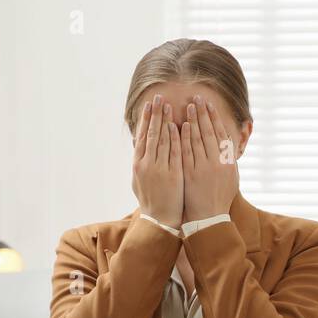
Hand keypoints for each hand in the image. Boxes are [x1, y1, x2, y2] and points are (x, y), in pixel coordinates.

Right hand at [132, 94, 181, 226]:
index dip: (145, 119)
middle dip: (155, 114)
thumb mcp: (139, 181)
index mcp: (138, 164)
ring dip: (166, 121)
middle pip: (151, 133)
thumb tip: (139, 145)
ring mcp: (160, 169)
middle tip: (158, 96)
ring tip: (169, 105)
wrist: (160, 221)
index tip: (149, 104)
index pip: (142, 136)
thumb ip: (140, 162)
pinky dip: (177, 138)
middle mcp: (147, 164)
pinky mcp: (173, 175)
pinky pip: (176, 152)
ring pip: (163, 140)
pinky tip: (180, 125)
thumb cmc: (151, 201)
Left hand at [180, 95, 238, 221]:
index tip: (209, 105)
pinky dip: (184, 137)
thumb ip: (229, 158)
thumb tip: (227, 141)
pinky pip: (187, 151)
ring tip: (189, 106)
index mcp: (228, 162)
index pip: (221, 134)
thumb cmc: (220, 198)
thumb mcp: (231, 177)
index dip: (215, 118)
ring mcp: (203, 168)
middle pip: (210, 132)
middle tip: (197, 98)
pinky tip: (182, 125)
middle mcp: (217, 163)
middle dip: (203, 114)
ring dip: (193, 120)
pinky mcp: (190, 174)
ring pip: (198, 139)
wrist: (209, 218)